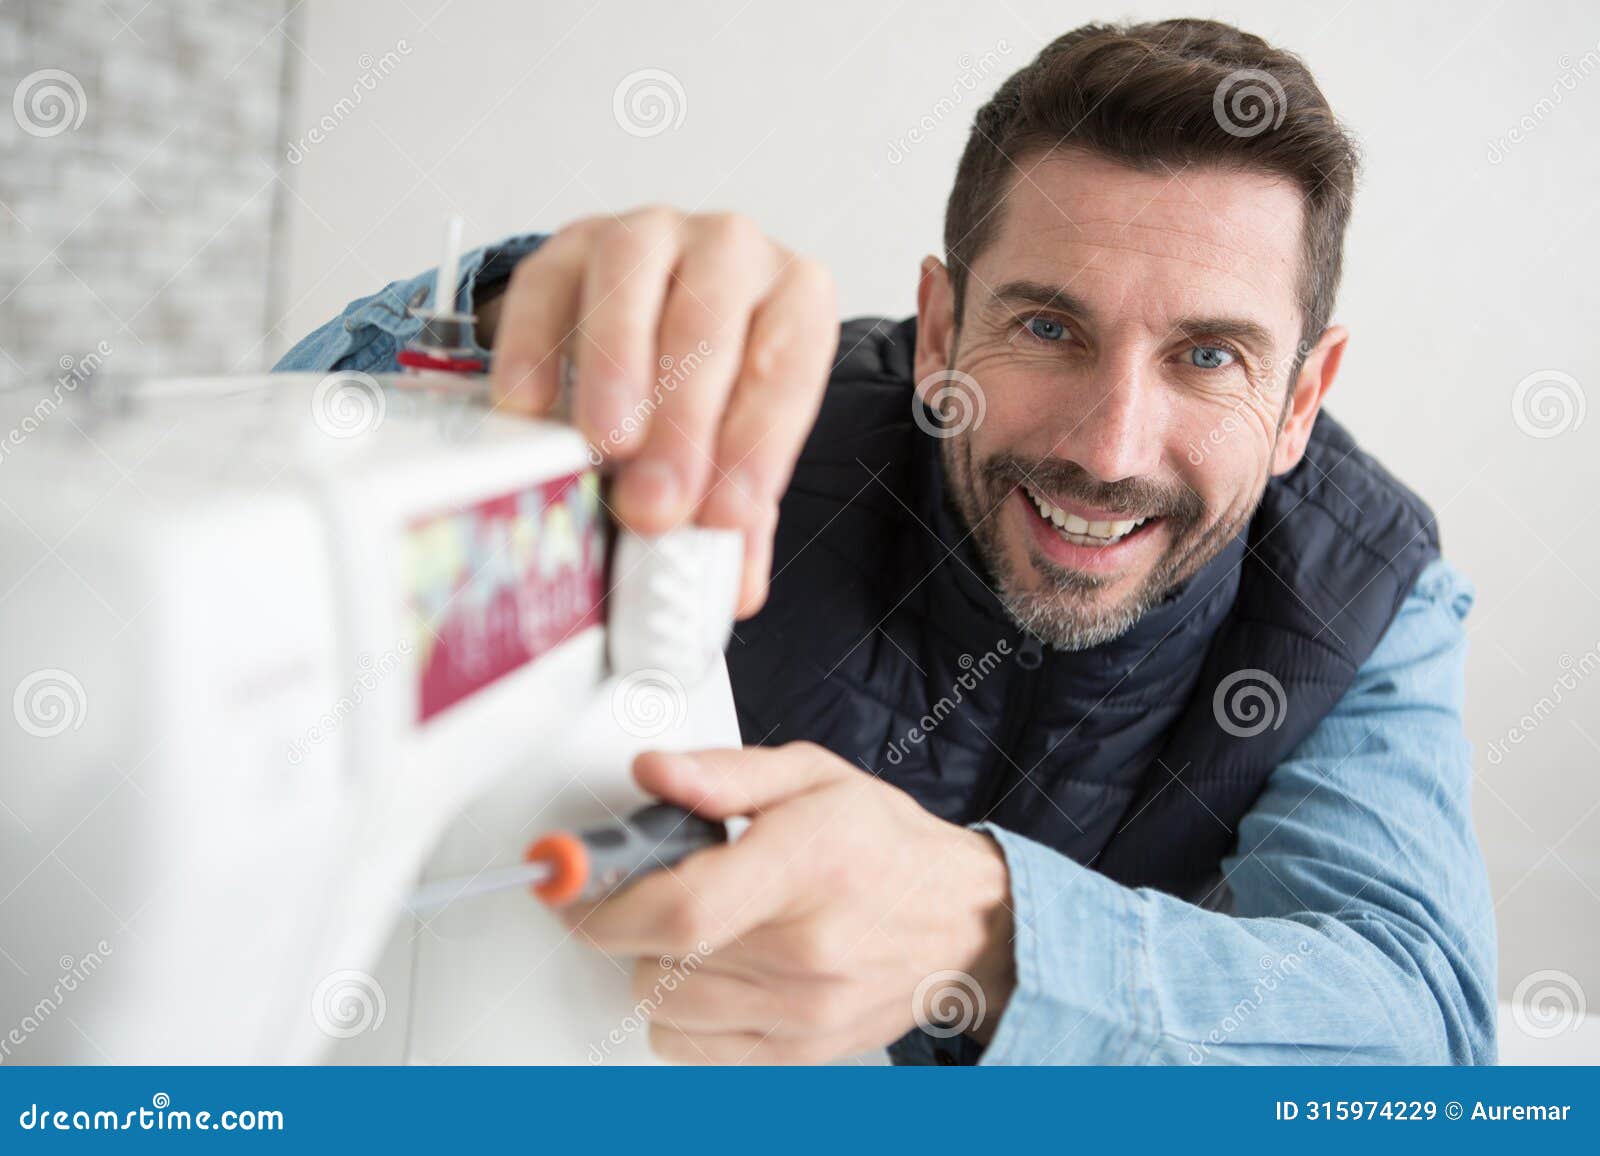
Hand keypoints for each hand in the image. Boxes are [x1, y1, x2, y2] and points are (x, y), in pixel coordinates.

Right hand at [483, 208, 838, 616]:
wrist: (654, 314)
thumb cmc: (710, 387)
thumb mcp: (736, 446)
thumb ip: (737, 515)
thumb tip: (734, 590)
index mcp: (796, 300)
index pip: (787, 372)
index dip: (757, 448)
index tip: (723, 518)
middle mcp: (734, 251)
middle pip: (710, 325)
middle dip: (683, 425)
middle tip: (654, 504)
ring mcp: (652, 234)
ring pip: (634, 278)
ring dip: (616, 366)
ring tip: (602, 446)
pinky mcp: (572, 242)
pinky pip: (548, 281)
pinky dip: (535, 344)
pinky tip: (528, 406)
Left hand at [566, 743, 1015, 1063]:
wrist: (961, 920)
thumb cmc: (884, 844)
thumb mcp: (812, 776)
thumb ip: (724, 773)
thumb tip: (653, 771)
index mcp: (807, 867)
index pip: (682, 912)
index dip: (608, 906)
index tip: (570, 889)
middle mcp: (808, 950)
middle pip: (660, 964)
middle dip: (629, 925)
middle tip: (651, 890)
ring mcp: (804, 1011)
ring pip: (665, 1010)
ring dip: (654, 969)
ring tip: (697, 929)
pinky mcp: (800, 1052)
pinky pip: (692, 1050)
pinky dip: (680, 1013)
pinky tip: (714, 972)